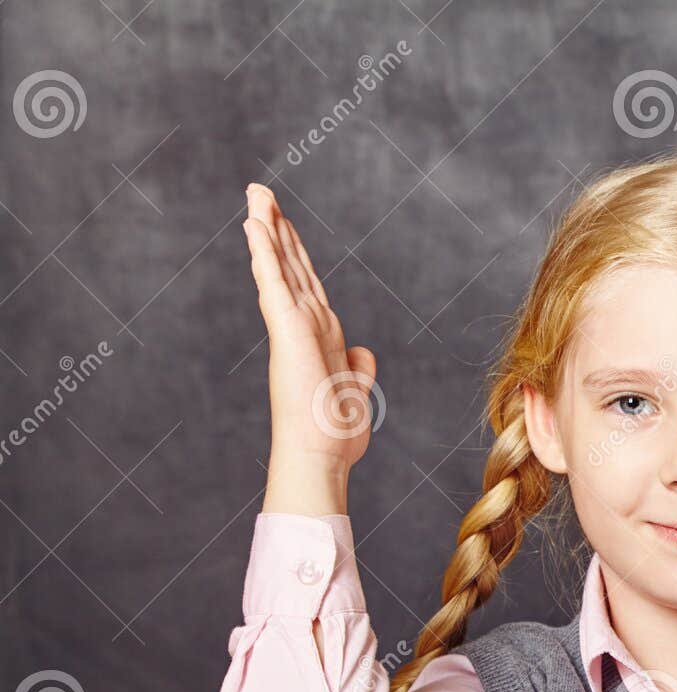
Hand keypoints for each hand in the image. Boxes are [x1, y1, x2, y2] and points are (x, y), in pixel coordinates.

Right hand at [242, 183, 377, 475]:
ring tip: (256, 194)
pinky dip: (264, 251)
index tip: (284, 223)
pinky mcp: (286, 328)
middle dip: (276, 227)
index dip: (295, 252)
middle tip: (261, 192)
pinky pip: (273, 281)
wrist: (321, 454)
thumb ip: (358, 366)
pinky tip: (254, 224)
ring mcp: (292, 324)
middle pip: (289, 264)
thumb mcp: (354, 390)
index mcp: (319, 335)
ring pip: (279, 264)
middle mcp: (303, 324)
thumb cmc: (333, 433)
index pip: (306, 283)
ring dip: (267, 227)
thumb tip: (363, 351)